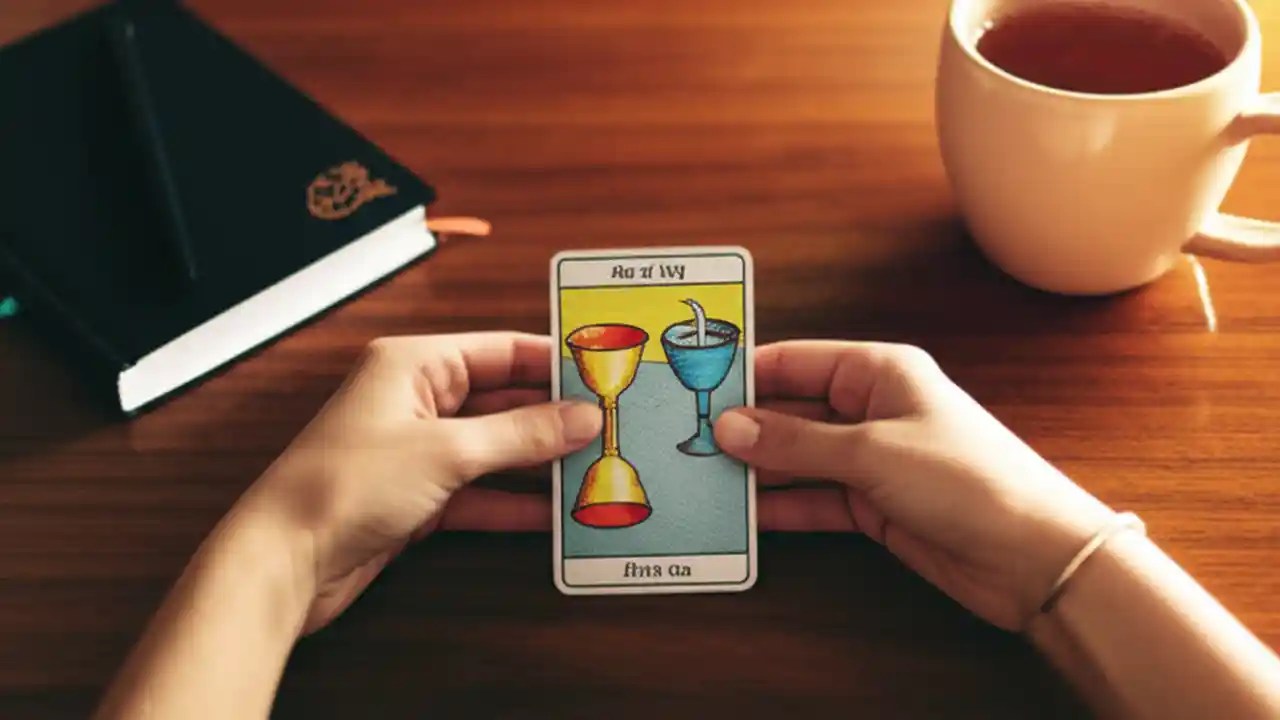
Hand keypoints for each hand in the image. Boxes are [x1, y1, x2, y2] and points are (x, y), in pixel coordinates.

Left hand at [233, 332, 600, 632]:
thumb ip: (521, 434)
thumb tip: (578, 416)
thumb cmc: (341, 486)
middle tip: (607, 429)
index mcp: (414, 365)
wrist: (285, 560)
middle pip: (502, 401)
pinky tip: (552, 514)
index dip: (553, 363)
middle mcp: (416, 401)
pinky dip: (513, 503)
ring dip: (539, 463)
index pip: (501, 351)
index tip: (601, 376)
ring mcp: (418, 451)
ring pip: (495, 449)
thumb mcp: (447, 451)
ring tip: (591, 471)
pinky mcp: (418, 497)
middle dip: (553, 418)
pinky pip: (480, 492)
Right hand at [713, 341, 1114, 630]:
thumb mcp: (872, 453)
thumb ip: (796, 441)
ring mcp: (872, 459)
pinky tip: (744, 514)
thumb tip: (731, 426)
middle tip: (689, 442)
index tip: (696, 388)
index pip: (796, 362)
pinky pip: (814, 498)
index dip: (746, 375)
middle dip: (744, 428)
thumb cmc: (971, 481)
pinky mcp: (874, 505)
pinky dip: (782, 506)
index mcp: (880, 371)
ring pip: (798, 458)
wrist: (1033, 556)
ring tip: (704, 480)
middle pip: (791, 411)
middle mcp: (873, 409)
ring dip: (757, 470)